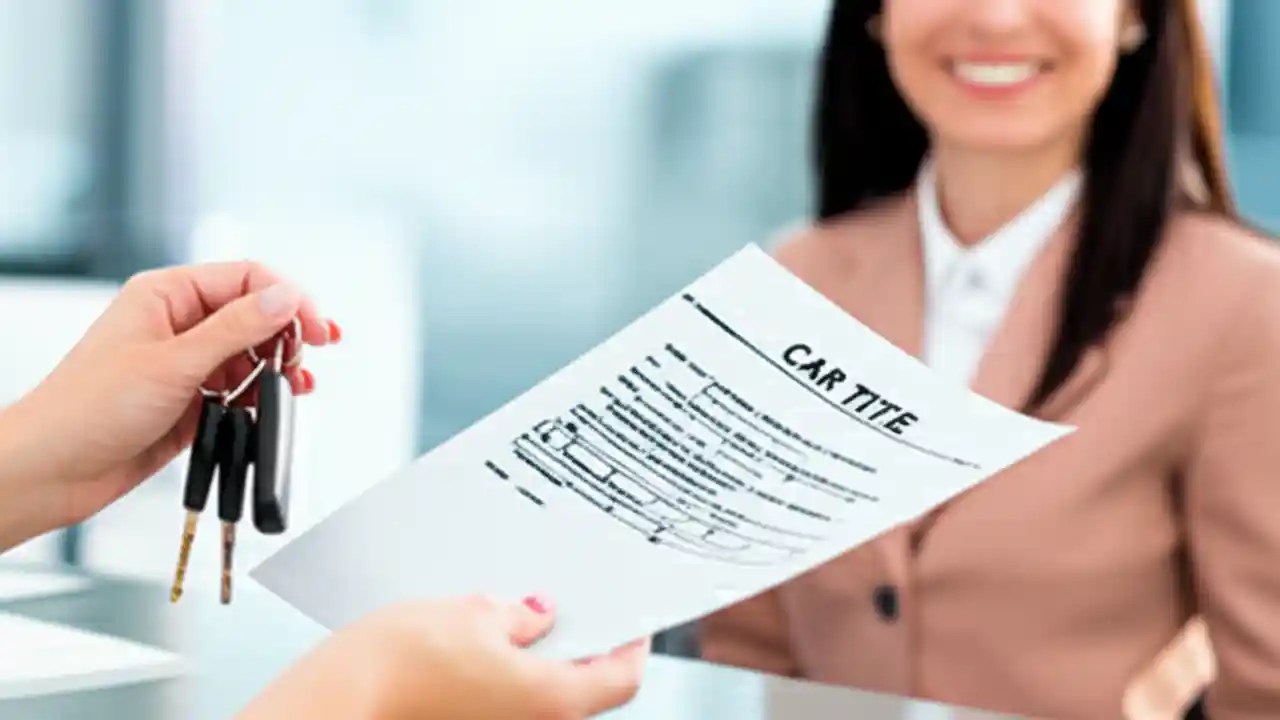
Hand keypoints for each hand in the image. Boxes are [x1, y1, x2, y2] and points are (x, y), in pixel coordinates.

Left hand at [0, 261, 336, 548]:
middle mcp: (179, 324)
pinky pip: (241, 390)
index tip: (317, 328)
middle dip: (288, 335)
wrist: (53, 470)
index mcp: (166, 295)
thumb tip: (285, 298)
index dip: (288, 299)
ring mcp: (186, 363)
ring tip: (296, 386)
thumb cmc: (86, 409)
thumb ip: (235, 329)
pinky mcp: (192, 400)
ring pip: (252, 354)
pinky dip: (262, 397)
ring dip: (279, 369)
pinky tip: (273, 406)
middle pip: (255, 314)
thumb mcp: (172, 363)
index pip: (246, 278)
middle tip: (310, 357)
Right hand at [238, 595, 649, 719]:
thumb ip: (518, 615)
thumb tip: (537, 615)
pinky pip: (508, 703)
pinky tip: (486, 643)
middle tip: (571, 606)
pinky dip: (508, 675)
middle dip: (580, 645)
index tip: (630, 617)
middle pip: (583, 690)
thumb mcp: (473, 614)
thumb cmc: (400, 663)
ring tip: (520, 615)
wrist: (338, 703)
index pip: (622, 678)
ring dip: (539, 659)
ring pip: (541, 697)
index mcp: (551, 700)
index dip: (631, 643)